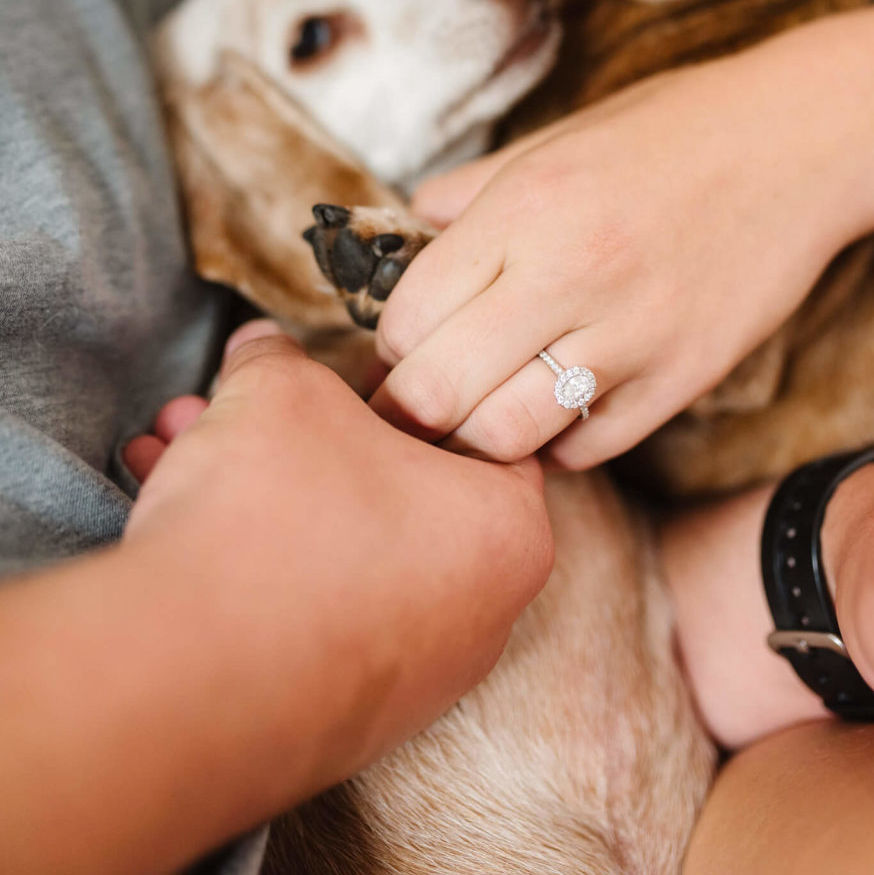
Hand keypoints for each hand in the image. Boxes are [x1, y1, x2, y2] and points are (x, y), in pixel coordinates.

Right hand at [125, 320, 552, 790]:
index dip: (402, 386)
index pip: (475, 428)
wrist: (185, 680)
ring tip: (184, 446)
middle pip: (395, 490)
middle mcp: (479, 616)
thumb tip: (264, 349)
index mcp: (506, 530)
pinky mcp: (341, 720)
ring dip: (262, 493)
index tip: (349, 375)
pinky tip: (173, 515)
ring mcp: (412, 678)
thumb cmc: (271, 521)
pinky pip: (305, 612)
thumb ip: (281, 358)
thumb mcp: (280, 391)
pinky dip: (251, 562)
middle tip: (244, 407)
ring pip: (338, 548)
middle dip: (304, 438)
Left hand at [371, 28, 873, 467]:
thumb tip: (403, 233)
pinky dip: (559, 442)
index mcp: (523, 208)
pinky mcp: (685, 376)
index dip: (390, 343)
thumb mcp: (557, 139)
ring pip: (507, 435)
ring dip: (483, 434)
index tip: (405, 343)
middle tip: (427, 397)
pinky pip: (590, 447)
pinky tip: (562, 406)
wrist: (800, 141)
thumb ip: (470, 192)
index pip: (406, 318)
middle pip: (439, 392)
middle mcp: (568, 274)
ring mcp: (632, 333)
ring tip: (490, 407)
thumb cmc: (672, 131)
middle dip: (415, 406)